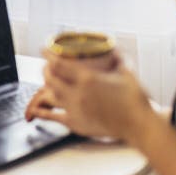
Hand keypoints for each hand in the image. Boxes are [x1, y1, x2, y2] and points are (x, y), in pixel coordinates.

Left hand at [25, 49, 152, 142]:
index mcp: (87, 78)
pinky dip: (42, 111)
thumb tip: (114, 49)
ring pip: (49, 94)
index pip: (59, 63)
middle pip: (50, 77)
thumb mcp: (127, 72)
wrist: (139, 125)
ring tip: (45, 81)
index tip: (44, 49)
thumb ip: (118, 58)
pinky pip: (52, 117)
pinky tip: (36, 109)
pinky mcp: (75, 123)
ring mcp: (74, 108)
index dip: (48, 55)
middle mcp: (77, 93)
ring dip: (44, 86)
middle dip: (45, 69)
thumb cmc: (135, 100)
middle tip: (46, 65)